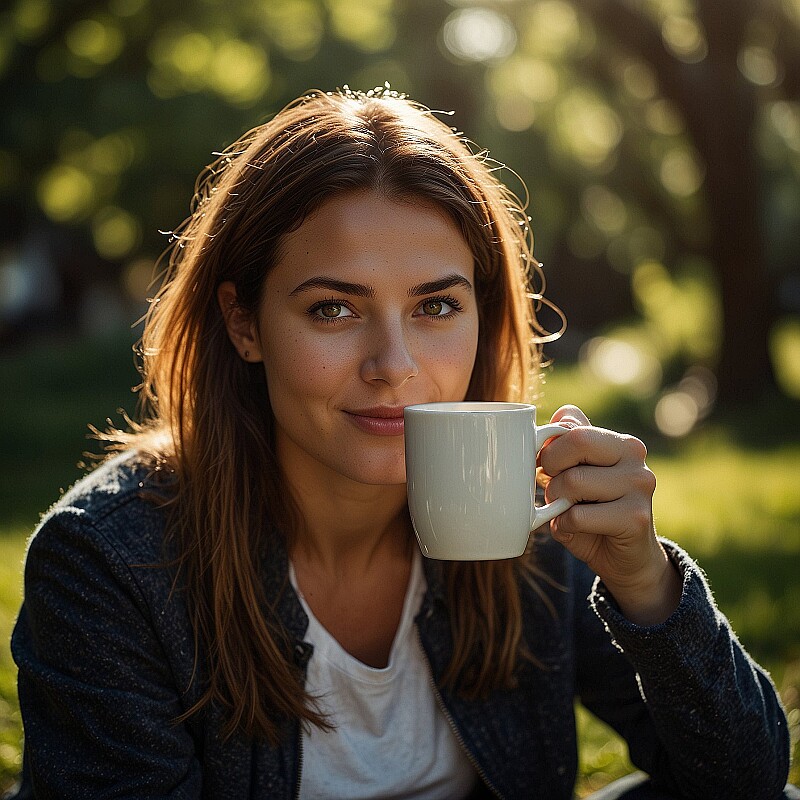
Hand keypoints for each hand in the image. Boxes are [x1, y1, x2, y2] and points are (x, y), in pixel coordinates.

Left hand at [539, 405, 680, 624]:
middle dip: (552, 467)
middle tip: (553, 487)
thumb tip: (560, 416)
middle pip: (576, 442)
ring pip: (574, 481)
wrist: (625, 559)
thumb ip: (569, 444)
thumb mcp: (577, 474)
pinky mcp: (635, 517)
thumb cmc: (592, 511)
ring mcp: (640, 485)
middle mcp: (636, 457)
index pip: (572, 425)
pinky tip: (574, 528)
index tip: (544, 467)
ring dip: (557, 501)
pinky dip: (565, 525)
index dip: (548, 448)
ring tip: (566, 509)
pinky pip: (579, 515)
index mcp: (621, 442)